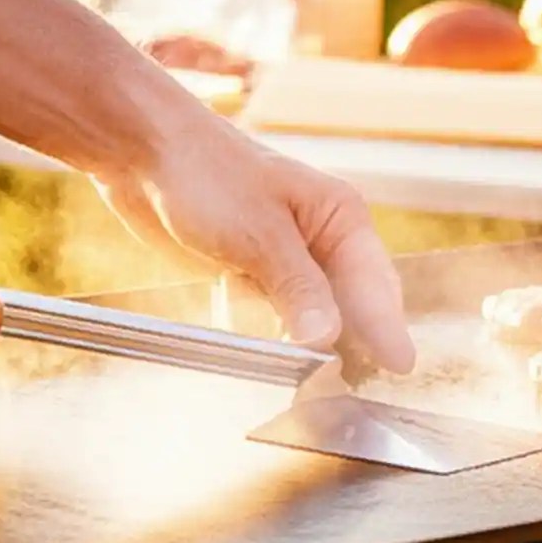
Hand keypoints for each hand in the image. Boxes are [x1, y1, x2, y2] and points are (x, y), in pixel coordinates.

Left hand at [93, 115, 416, 374]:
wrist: (143, 153)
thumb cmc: (207, 172)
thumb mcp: (259, 235)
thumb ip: (298, 289)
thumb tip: (329, 339)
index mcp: (339, 216)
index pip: (375, 284)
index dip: (386, 328)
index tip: (398, 367)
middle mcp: (321, 239)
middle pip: (350, 305)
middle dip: (353, 344)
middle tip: (355, 389)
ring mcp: (286, 259)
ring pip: (312, 316)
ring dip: (311, 346)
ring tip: (320, 385)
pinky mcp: (252, 272)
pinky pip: (274, 316)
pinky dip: (275, 337)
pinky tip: (275, 360)